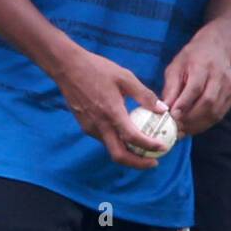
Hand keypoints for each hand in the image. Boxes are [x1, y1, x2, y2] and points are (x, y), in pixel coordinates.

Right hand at [51, 46, 168, 168]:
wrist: (68, 68)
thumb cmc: (98, 69)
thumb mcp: (125, 77)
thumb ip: (144, 95)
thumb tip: (162, 109)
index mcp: (111, 112)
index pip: (132, 138)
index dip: (149, 146)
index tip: (162, 148)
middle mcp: (99, 125)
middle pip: (119, 155)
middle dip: (138, 163)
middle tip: (153, 162)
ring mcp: (90, 127)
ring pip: (111, 149)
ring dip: (128, 154)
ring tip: (143, 150)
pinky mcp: (85, 126)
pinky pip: (104, 139)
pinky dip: (117, 143)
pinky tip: (127, 135)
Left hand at [161, 28, 230, 135]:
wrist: (216, 49)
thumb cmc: (191, 58)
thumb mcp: (175, 67)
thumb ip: (170, 88)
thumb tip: (164, 110)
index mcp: (203, 65)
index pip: (195, 88)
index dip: (184, 104)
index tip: (172, 116)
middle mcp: (219, 76)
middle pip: (207, 103)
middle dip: (190, 119)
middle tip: (174, 128)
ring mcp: (229, 86)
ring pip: (214, 112)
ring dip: (196, 125)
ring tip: (181, 130)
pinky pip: (219, 115)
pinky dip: (204, 124)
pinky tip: (192, 126)